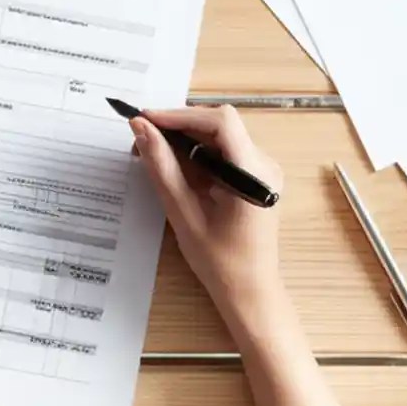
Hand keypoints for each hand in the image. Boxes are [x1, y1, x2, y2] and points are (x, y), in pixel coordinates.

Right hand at [130, 105, 283, 301]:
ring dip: (185, 137)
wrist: (250, 290)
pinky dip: (196, 151)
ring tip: (151, 151)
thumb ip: (163, 168)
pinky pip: (224, 150)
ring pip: (220, 135)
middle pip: (220, 124)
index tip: (146, 120)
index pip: (220, 122)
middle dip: (178, 125)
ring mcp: (263, 169)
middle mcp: (265, 165)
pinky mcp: (255, 176)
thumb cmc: (219, 262)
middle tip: (142, 137)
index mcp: (253, 174)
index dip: (180, 115)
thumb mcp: (184, 214)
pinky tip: (174, 165)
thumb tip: (142, 130)